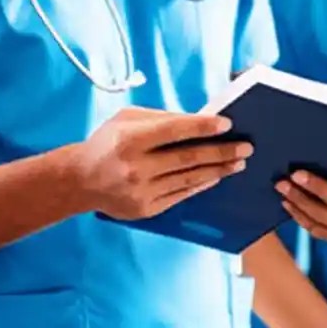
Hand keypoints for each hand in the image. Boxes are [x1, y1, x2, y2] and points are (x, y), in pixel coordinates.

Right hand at [77, 107, 251, 220]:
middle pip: (188, 157)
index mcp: (129, 139)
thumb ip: (160, 118)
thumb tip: (197, 120)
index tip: (227, 124)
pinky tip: (215, 177)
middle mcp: (135, 166)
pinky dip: (201, 185)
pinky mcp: (146, 209)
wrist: (80, 180)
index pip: (174, 130)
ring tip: (238, 162)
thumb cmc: (106, 143)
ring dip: (217, 170)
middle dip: (221, 151)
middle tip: (246, 147)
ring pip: (189, 178)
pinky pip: (181, 195)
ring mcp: (141, 190)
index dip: (203, 127)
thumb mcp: (125, 120)